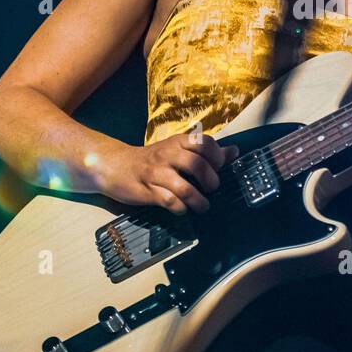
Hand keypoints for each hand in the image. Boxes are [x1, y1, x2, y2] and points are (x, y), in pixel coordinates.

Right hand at [106, 132, 239, 214]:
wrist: (117, 166)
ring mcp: (157, 173)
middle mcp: (168, 154)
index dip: (217, 158)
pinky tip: (183, 209)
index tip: (219, 169)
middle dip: (210, 181)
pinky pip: (170, 202)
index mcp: (178, 142)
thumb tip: (234, 151)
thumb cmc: (153, 160)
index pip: (204, 143)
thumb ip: (206, 152)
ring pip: (184, 188)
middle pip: (197, 165)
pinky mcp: (147, 190)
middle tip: (211, 190)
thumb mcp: (178, 150)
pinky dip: (181, 208)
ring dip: (199, 201)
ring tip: (202, 206)